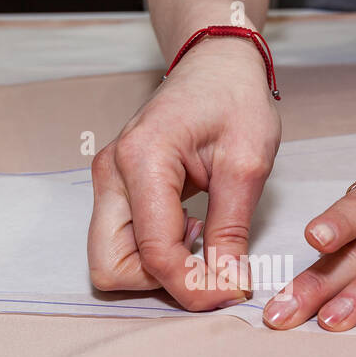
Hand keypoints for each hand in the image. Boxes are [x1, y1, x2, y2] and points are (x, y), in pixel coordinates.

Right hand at [88, 38, 280, 309]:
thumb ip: (232, 230)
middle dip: (161, 283)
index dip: (193, 286)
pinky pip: (122, 243)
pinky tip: (190, 230)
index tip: (233, 292)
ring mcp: (107, 182)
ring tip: (202, 241)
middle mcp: (112, 174)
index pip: (155, 252)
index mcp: (142, 160)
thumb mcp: (248, 164)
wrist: (215, 64)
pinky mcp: (114, 190)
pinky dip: (154, 254)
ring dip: (156, 270)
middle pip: (110, 266)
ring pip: (110, 261)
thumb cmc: (234, 99)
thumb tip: (228, 285)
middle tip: (210, 269)